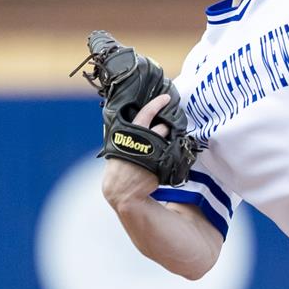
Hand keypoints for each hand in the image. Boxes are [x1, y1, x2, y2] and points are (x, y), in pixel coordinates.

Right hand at [100, 93, 173, 210]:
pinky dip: (171, 152)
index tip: (166, 98)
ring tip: (165, 143)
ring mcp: (155, 153)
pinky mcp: (162, 165)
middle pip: (162, 127)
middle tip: (168, 124)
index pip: (146, 113)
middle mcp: (144, 141)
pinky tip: (168, 154)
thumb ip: (127, 134)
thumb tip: (133, 120)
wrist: (122, 190)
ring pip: (168, 140)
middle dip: (166, 125)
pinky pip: (171, 154)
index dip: (157, 104)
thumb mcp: (117, 146)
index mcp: (131, 133)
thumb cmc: (119, 167)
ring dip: (169, 140)